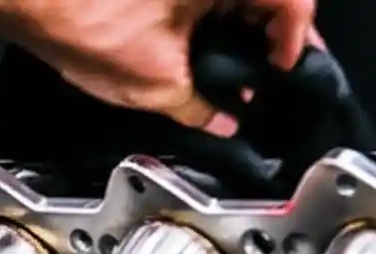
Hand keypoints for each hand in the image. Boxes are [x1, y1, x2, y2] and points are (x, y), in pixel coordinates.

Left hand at [0, 0, 317, 133]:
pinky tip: (192, 41)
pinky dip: (203, 11)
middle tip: (264, 76)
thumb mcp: (156, 84)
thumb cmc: (79, 17)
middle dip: (268, 36)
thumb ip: (201, 108)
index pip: (295, 6)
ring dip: (237, 23)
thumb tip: (219, 120)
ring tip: (230, 65)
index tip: (282, 74)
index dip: (295, 46)